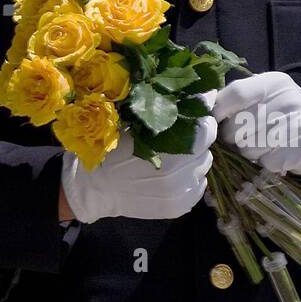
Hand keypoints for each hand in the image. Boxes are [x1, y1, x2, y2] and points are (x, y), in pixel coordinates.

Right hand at [61, 112, 216, 223]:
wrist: (94, 188)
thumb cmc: (111, 150)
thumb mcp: (135, 123)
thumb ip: (168, 110)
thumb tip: (201, 94)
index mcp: (171, 147)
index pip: (206, 129)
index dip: (199, 120)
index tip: (188, 118)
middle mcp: (180, 172)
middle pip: (206, 149)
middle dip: (194, 141)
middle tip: (175, 140)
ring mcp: (180, 192)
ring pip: (202, 168)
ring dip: (192, 161)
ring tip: (172, 160)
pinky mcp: (178, 207)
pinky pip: (197, 188)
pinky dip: (189, 180)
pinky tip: (171, 177)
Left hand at [214, 72, 300, 183]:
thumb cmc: (281, 116)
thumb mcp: (264, 97)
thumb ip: (236, 99)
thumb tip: (202, 112)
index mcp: (274, 82)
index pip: (235, 94)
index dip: (217, 112)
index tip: (212, 124)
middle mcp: (288, 99)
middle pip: (236, 127)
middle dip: (233, 139)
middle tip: (247, 138)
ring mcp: (299, 123)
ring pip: (249, 148)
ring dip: (250, 153)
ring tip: (265, 146)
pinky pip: (267, 162)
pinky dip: (267, 163)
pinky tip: (278, 155)